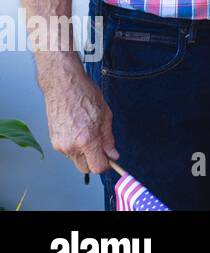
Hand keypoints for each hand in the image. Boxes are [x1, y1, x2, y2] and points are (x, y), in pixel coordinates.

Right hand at [39, 54, 117, 174]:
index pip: (97, 167)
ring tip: (89, 132)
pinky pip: (68, 151)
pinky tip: (79, 130)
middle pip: (85, 168)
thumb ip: (109, 138)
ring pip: (76, 159)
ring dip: (84, 153)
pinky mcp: (53, 141)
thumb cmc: (85, 95)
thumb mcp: (105, 115)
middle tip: (101, 147)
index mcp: (86, 139)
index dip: (106, 165)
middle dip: (95, 161)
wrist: (63, 85)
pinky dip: (75, 146)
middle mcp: (70, 145)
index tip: (110, 158)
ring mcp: (59, 144)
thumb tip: (113, 154)